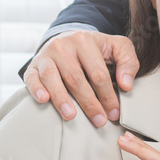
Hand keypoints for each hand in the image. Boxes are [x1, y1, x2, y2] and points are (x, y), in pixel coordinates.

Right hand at [24, 30, 139, 125]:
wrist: (68, 38)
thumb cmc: (96, 48)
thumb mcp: (118, 47)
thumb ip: (128, 62)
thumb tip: (126, 85)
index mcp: (85, 41)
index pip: (98, 73)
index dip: (107, 95)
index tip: (114, 113)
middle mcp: (63, 46)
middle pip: (76, 78)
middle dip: (89, 103)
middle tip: (99, 121)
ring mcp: (46, 55)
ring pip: (52, 78)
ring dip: (62, 99)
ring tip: (71, 116)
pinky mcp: (33, 65)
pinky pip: (31, 78)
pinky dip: (36, 89)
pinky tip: (44, 100)